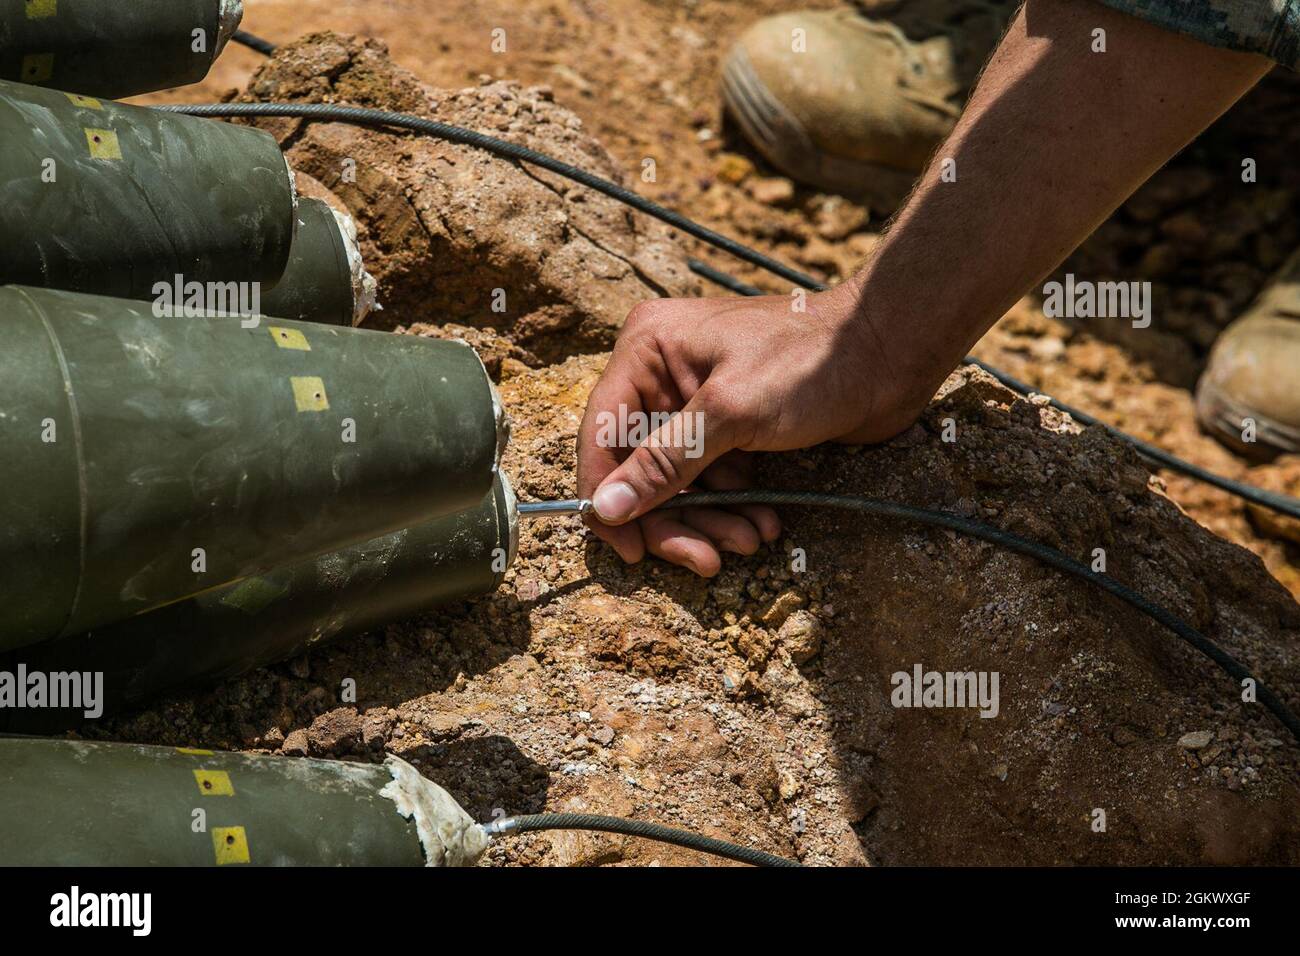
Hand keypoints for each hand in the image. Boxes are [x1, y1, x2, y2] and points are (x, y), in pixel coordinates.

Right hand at [576, 284, 931, 574]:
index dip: (606, 497)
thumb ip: (663, 464)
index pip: (601, 435)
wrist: (888, 352)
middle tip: (707, 560)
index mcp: (647, 351)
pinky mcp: (729, 428)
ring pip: (676, 483)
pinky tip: (766, 524)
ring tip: (752, 539)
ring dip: (710, 521)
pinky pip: (710, 482)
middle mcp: (662, 376)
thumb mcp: (731, 414)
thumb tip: (605, 510)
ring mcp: (696, 404)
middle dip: (673, 518)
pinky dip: (733, 509)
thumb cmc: (810, 364)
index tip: (628, 550)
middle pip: (637, 469)